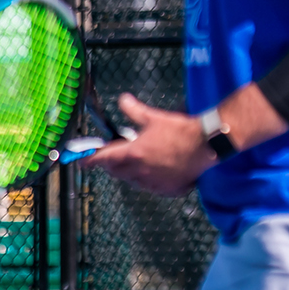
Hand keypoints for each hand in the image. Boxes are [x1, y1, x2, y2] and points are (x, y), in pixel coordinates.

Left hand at [79, 93, 215, 197]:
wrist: (207, 145)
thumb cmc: (179, 130)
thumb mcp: (153, 117)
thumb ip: (134, 110)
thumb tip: (122, 99)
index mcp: (133, 154)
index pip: (104, 158)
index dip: (90, 159)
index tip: (81, 162)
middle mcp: (140, 172)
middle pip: (116, 171)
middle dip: (110, 164)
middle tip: (111, 157)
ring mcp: (154, 183)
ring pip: (132, 181)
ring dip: (128, 173)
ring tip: (132, 163)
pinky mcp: (168, 189)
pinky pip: (151, 187)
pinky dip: (147, 180)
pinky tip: (152, 173)